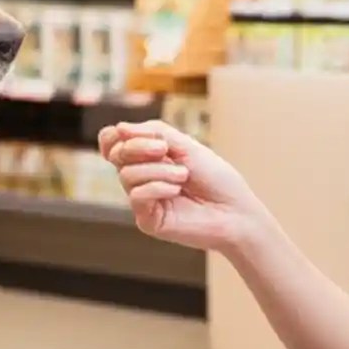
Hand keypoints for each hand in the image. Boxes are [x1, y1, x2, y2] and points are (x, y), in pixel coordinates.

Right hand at [97, 120, 271, 255]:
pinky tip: (176, 191)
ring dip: (157, 170)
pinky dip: (157, 187)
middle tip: (165, 149)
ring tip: (183, 175)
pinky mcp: (148, 220)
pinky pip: (136, 196)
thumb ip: (154, 133)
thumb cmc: (216, 178)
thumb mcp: (186, 145)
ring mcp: (144, 200)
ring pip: (127, 175)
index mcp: (149, 157)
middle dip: (138, 146)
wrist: (236, 210)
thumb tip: (118, 128)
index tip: (127, 132)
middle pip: (117, 155)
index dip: (113, 136)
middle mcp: (142, 177)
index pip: (112, 143)